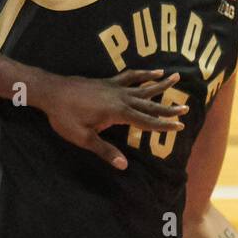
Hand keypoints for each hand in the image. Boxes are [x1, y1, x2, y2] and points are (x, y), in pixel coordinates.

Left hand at [38, 69, 187, 170]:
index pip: (146, 122)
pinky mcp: (108, 82)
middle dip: (168, 108)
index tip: (180, 127)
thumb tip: (123, 166)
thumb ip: (105, 151)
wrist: (51, 92)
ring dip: (161, 84)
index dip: (164, 126)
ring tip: (178, 76)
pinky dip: (143, 73)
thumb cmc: (64, 117)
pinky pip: (130, 76)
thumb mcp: (83, 138)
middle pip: (150, 104)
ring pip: (143, 86)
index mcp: (117, 114)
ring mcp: (115, 88)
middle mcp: (121, 98)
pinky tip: (152, 71)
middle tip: (187, 108)